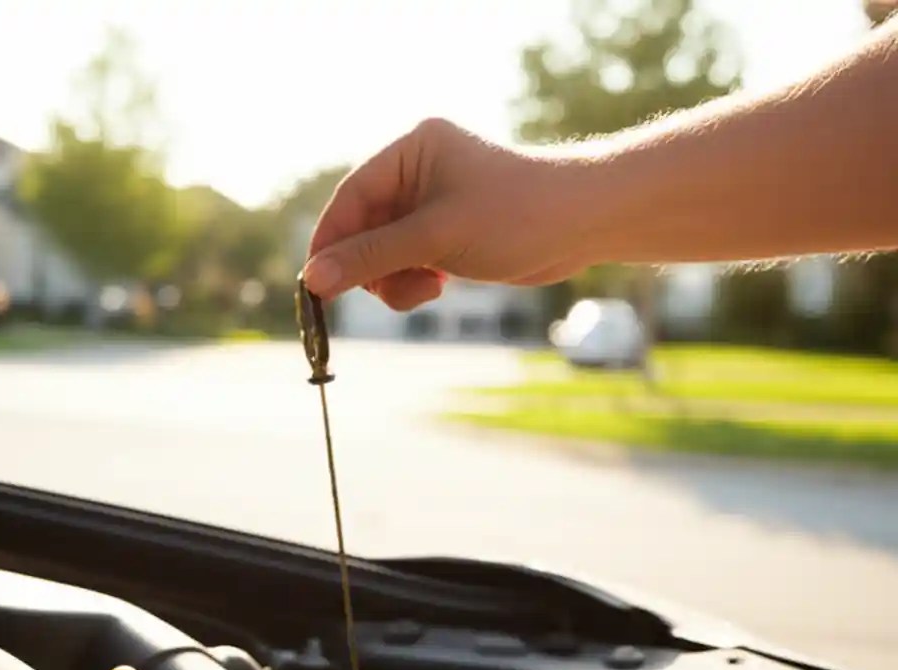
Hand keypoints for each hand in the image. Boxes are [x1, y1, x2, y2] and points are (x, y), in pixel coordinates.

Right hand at [301, 118, 595, 309]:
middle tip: (388, 291)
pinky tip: (440, 286)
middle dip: (372, 266)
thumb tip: (312, 280)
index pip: (351, 197)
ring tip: (428, 288)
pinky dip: (413, 281)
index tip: (315, 283)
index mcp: (410, 150)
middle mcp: (416, 172)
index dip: (330, 241)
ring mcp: (431, 204)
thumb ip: (370, 257)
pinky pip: (406, 262)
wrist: (586, 224)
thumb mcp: (435, 238)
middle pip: (363, 228)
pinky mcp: (445, 232)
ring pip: (382, 251)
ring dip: (394, 279)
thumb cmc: (516, 215)